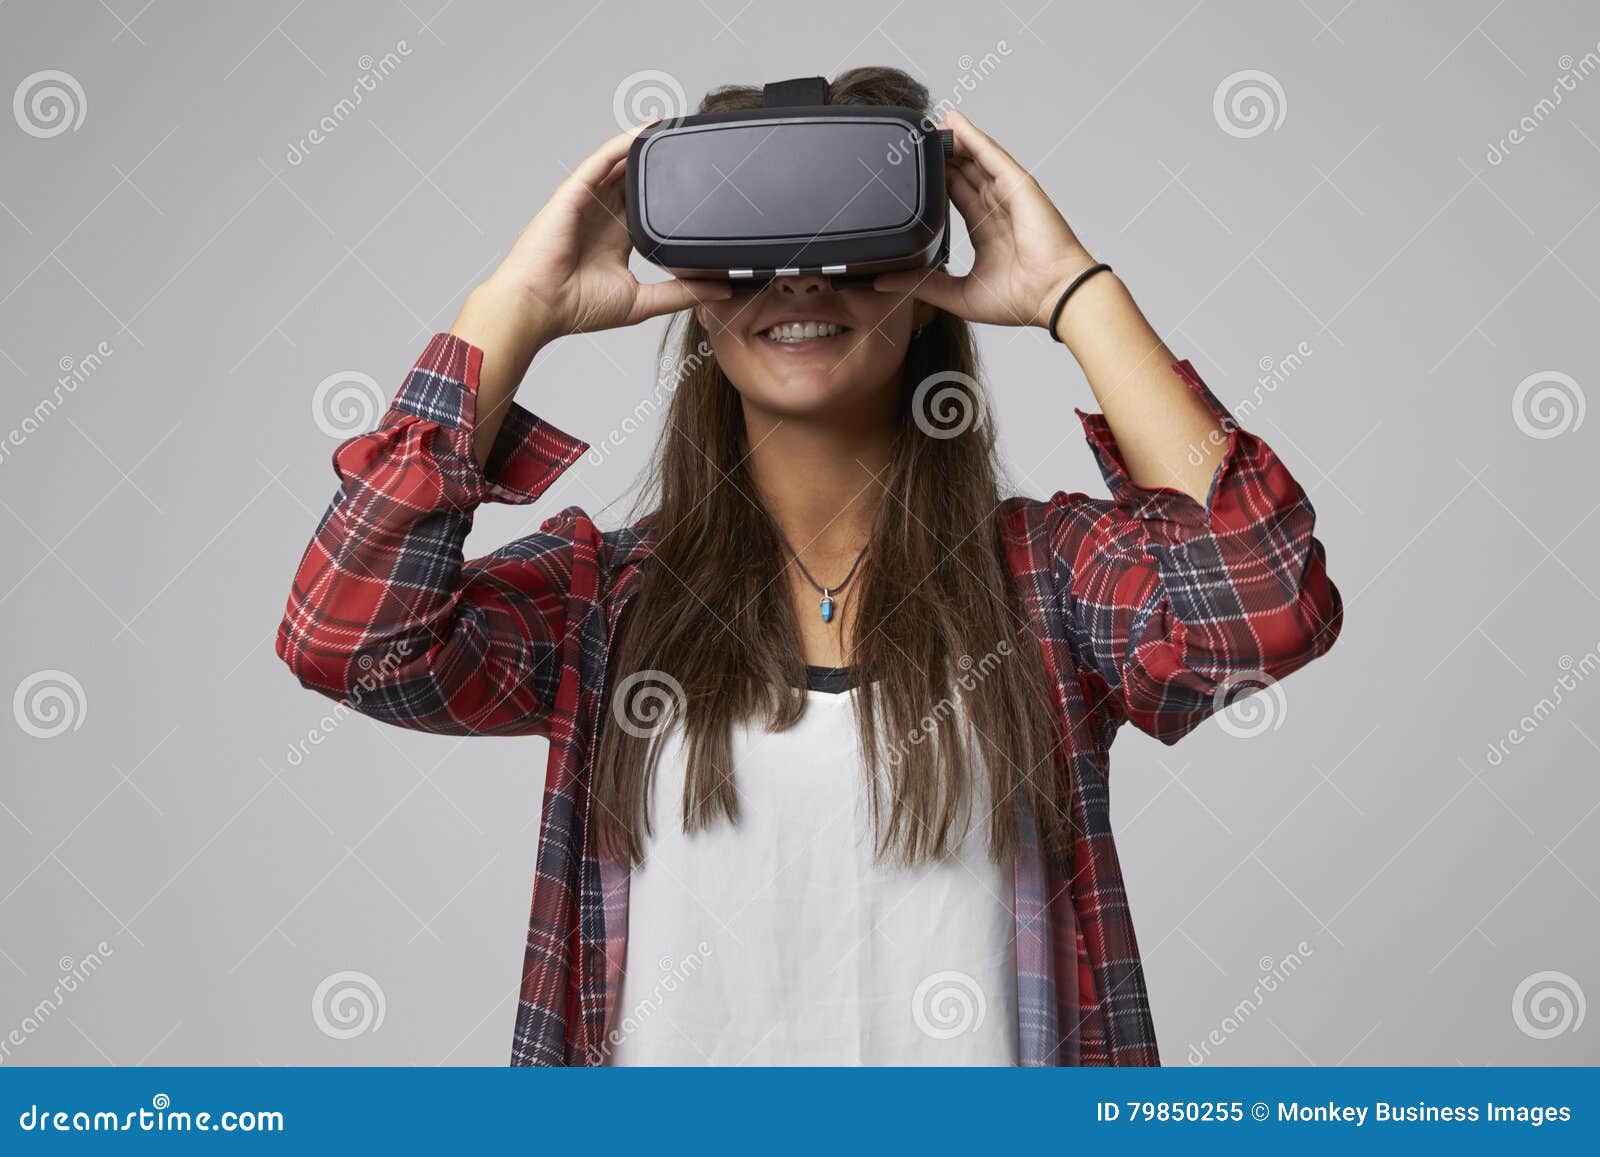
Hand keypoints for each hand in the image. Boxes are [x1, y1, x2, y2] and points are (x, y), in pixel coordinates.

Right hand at [477, 123, 731, 342]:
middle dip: (661, 163)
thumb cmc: (577, 308)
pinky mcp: (575, 192)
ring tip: (676, 126)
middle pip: (637, 180)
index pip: (650, 208)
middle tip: (693, 143)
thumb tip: (722, 289)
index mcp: (617, 239)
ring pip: (621, 163)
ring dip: (646, 144)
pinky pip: (602, 159)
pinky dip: (623, 144)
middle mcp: (603, 215)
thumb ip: (682, 293)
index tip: (703, 182)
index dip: (673, 193)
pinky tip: (646, 130)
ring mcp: (588, 201)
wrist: (540, 306)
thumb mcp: (642, 302)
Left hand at [873, 109, 1097, 330]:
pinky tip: (954, 121)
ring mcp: (1008, 193)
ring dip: (951, 140)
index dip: (934, 181)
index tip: (909, 170)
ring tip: (925, 124)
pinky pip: (991, 154)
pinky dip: (972, 137)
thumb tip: (883, 282)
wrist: (1053, 296)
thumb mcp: (958, 294)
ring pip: (974, 157)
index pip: (954, 195)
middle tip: (911, 139)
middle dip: (939, 155)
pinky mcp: (1018, 185)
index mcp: (985, 230)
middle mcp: (996, 208)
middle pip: (962, 171)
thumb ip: (921, 285)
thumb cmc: (1021, 299)